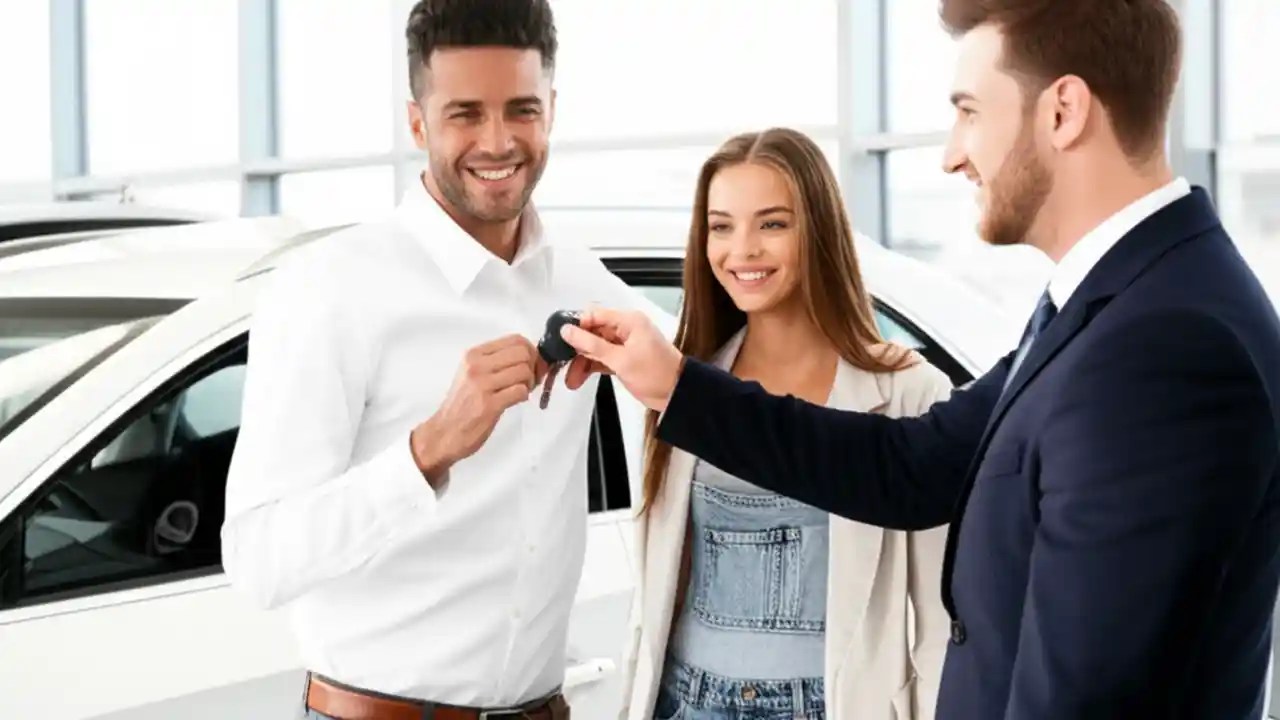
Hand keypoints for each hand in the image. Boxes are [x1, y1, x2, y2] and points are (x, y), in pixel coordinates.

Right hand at [411, 334, 538, 482]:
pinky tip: (515, 401)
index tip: (532, 364)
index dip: (531, 352)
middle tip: (530, 380)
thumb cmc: (461, 405)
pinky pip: (520, 391)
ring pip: (524, 371)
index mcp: (474, 355)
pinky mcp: (489, 405)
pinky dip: (524, 396)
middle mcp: (476, 366)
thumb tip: (532, 357)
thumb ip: (497, 362)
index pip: (515, 340)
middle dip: (533, 367)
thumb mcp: (473, 374)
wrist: (444, 433)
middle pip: (522, 353)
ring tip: (520, 391)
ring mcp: (482, 385)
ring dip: (529, 383)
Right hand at [559, 308, 683, 411]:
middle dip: (576, 348)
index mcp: (628, 321)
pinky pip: (601, 359)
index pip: (594, 314)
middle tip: (562, 362)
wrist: (676, 394)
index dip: (577, 326)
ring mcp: (623, 345)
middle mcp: (625, 329)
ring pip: (594, 348)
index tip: (562, 340)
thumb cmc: (656, 373)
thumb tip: (568, 331)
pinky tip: (578, 378)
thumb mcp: (621, 359)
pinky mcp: (622, 360)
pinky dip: (590, 368)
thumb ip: (592, 345)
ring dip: (581, 362)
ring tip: (571, 379)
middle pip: (592, 332)